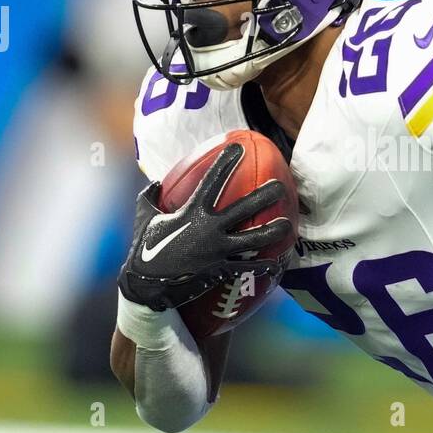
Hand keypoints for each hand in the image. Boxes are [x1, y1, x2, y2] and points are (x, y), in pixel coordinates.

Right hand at [118, 143, 291, 311]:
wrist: (147, 285)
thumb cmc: (144, 248)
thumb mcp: (144, 216)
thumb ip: (151, 196)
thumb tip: (155, 183)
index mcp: (191, 211)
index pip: (212, 181)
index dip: (225, 163)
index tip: (238, 148)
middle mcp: (209, 229)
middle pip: (244, 208)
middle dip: (264, 196)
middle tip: (280, 187)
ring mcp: (217, 250)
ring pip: (253, 239)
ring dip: (273, 231)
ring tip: (288, 225)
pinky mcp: (220, 270)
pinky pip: (245, 267)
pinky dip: (261, 266)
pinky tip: (275, 264)